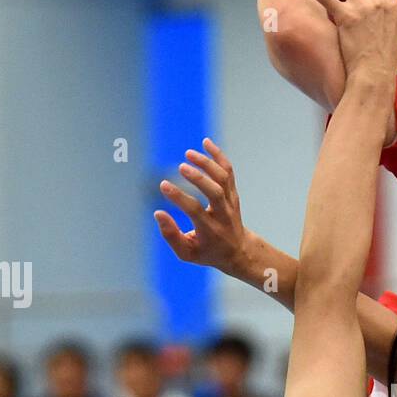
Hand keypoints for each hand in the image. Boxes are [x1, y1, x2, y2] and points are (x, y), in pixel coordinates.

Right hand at [156, 139, 255, 278]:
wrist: (238, 251)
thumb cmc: (207, 252)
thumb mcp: (187, 253)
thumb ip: (171, 236)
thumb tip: (158, 213)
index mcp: (210, 230)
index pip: (195, 210)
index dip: (179, 197)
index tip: (163, 185)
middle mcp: (223, 215)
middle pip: (215, 192)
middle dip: (199, 178)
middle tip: (181, 167)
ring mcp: (231, 203)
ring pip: (224, 179)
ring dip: (208, 163)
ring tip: (188, 153)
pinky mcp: (233, 193)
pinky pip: (228, 172)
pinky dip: (219, 156)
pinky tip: (205, 143)